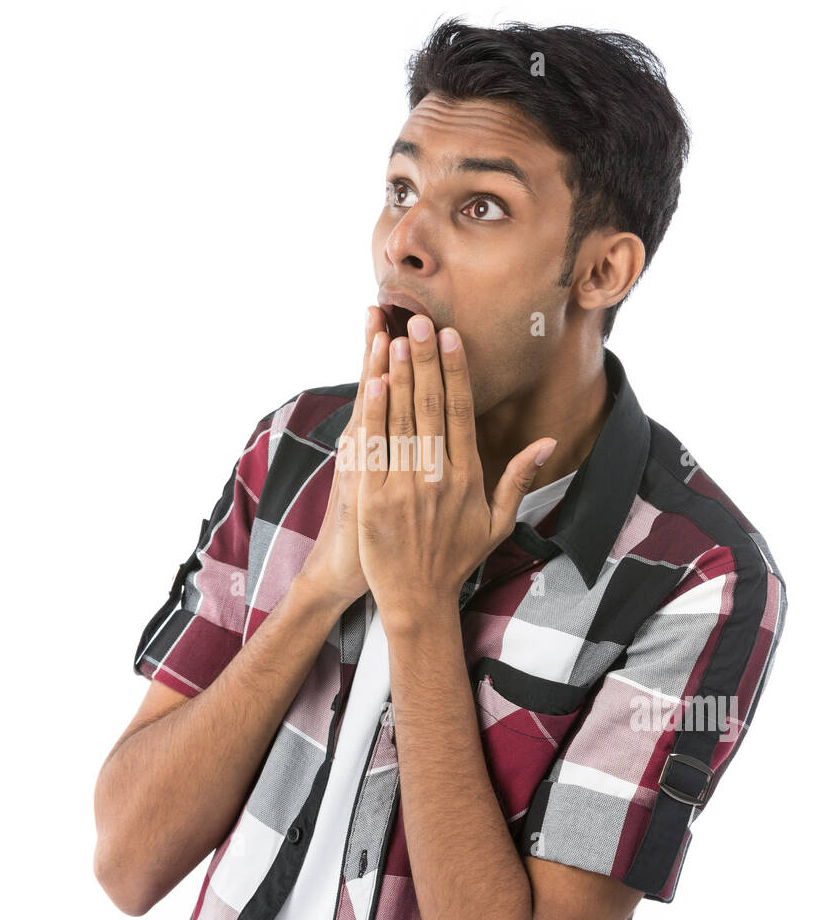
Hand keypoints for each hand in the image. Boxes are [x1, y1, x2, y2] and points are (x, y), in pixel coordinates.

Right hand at [299, 305, 389, 606]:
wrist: (347, 570)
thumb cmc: (374, 529)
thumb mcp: (379, 482)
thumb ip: (395, 447)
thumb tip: (401, 415)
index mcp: (379, 443)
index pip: (387, 388)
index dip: (391, 353)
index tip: (394, 317)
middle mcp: (366, 445)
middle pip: (378, 387)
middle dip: (385, 345)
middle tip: (388, 304)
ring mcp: (362, 462)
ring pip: (372, 406)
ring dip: (378, 365)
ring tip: (381, 325)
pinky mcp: (360, 483)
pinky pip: (368, 439)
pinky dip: (370, 409)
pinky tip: (374, 380)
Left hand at [356, 316, 556, 627]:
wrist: (418, 600)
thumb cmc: (457, 559)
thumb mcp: (498, 522)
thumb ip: (519, 478)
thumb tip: (548, 442)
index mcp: (468, 477)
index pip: (460, 411)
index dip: (454, 371)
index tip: (450, 336)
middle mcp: (437, 477)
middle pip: (429, 406)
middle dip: (423, 359)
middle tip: (418, 319)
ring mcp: (403, 487)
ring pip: (400, 420)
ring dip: (396, 376)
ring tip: (393, 337)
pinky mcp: (373, 499)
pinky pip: (372, 448)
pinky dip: (372, 414)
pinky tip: (371, 383)